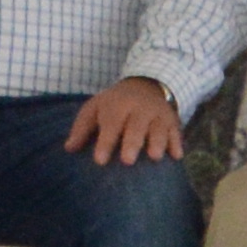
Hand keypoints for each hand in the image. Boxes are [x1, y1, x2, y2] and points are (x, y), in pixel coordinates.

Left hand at [69, 79, 185, 164]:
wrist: (146, 85)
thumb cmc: (115, 104)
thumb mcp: (95, 108)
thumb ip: (82, 128)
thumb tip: (69, 148)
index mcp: (117, 105)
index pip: (111, 124)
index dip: (105, 142)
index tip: (100, 160)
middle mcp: (139, 109)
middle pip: (136, 126)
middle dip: (132, 143)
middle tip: (127, 161)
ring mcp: (157, 114)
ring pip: (158, 128)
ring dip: (157, 142)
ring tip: (154, 157)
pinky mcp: (172, 120)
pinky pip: (176, 131)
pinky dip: (177, 142)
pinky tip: (176, 155)